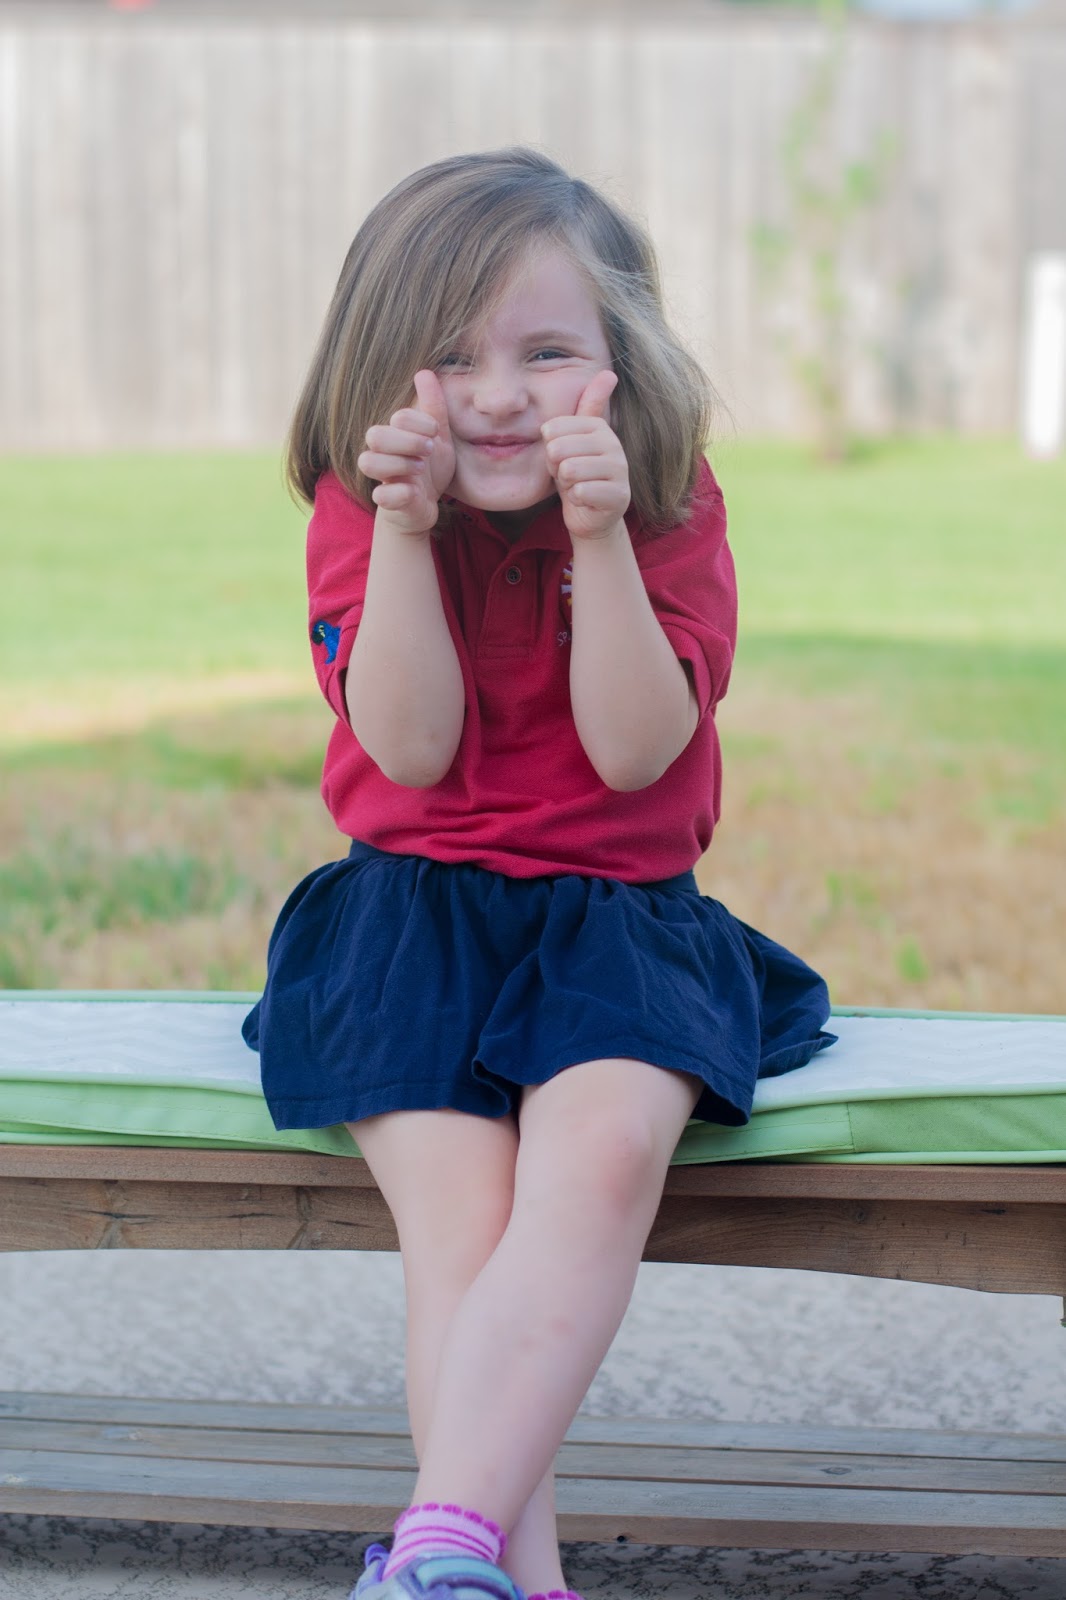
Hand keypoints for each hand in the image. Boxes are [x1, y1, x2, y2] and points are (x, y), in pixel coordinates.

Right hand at [358, 370, 455, 536]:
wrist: (426, 508)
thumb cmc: (429, 471)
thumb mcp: (439, 438)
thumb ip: (434, 408)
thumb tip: (424, 372)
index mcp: (395, 436)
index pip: (397, 418)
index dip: (418, 421)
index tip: (436, 432)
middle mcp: (383, 454)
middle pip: (375, 435)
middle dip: (407, 440)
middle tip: (429, 449)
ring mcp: (382, 479)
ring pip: (367, 462)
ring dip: (398, 463)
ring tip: (420, 469)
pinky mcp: (388, 504)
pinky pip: (381, 497)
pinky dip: (399, 492)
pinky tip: (415, 491)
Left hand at [541, 370, 629, 541]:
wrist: (592, 516)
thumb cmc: (578, 475)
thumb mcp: (574, 440)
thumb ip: (587, 407)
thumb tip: (610, 373)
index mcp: (598, 427)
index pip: (553, 429)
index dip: (549, 449)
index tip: (562, 458)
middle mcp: (613, 444)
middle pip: (558, 449)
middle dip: (556, 468)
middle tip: (569, 476)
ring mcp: (619, 471)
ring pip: (570, 470)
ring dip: (566, 484)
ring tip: (577, 486)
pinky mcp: (619, 496)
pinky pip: (581, 492)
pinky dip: (576, 500)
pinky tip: (585, 500)